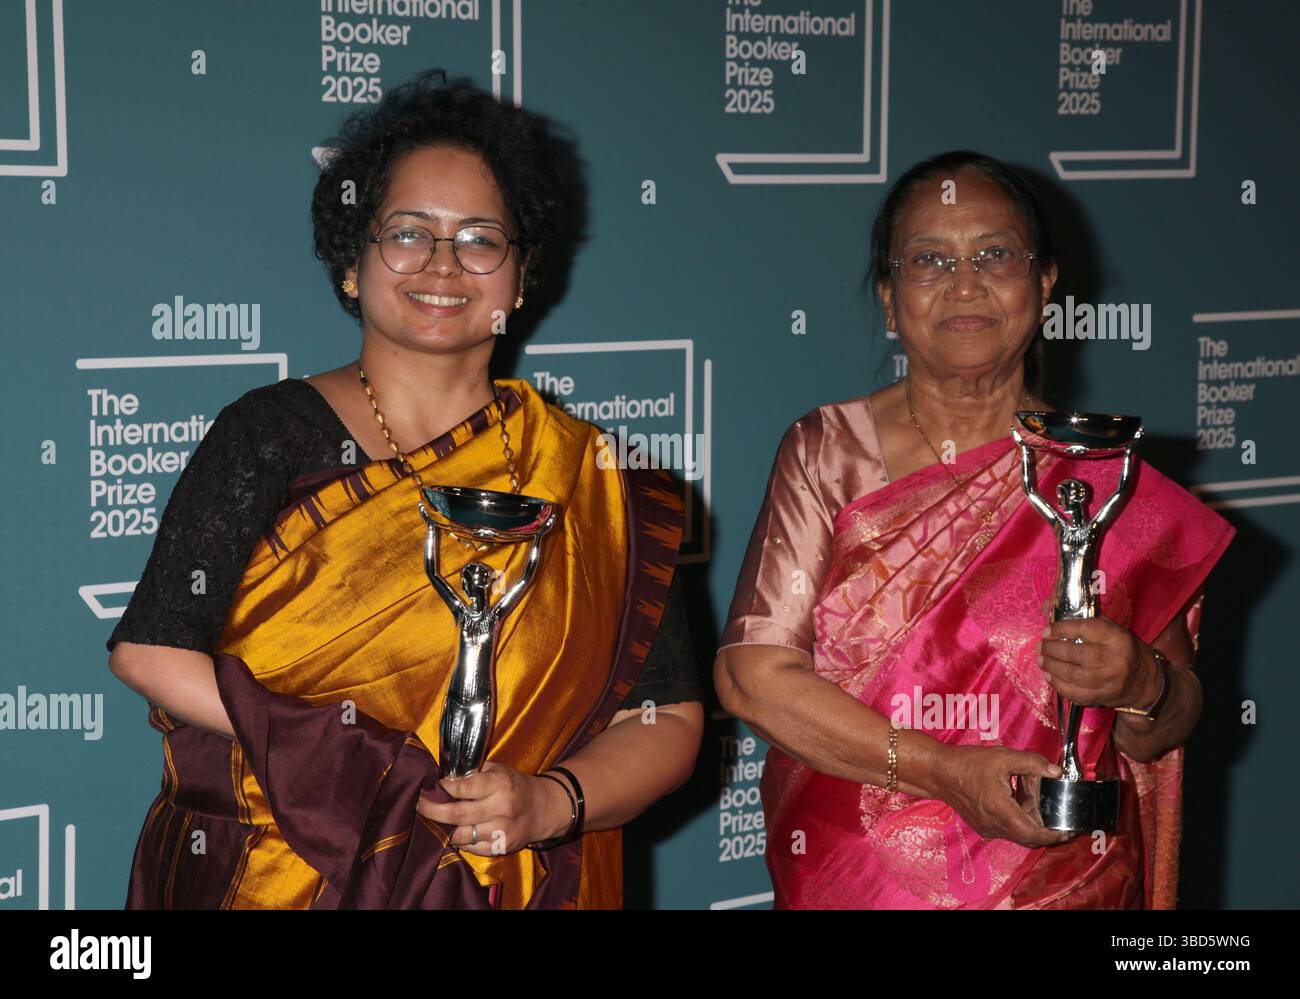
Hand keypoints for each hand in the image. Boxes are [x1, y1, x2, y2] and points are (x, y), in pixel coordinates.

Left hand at [415, 761, 570, 856]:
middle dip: (431, 811)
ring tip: (430, 820)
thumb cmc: (514, 785)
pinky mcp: (500, 849)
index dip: (441, 788)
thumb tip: (440, 778)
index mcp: (500, 784)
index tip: (427, 786)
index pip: (461, 788)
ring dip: (442, 829)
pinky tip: (452, 831)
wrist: (542, 809)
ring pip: (460, 835)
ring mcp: (501, 831)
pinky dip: (458, 840)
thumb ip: (471, 774)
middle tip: (418, 805)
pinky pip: (470, 848)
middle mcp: (501, 808)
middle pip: (456, 815)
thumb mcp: (497, 770)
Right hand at [931, 744, 1071, 846]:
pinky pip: (1005, 829)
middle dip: (1044, 828)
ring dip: (1029, 822)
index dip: (1053, 835)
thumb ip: (1032, 763)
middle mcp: (994, 825)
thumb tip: (1056, 772)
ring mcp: (986, 827)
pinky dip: (1016, 820)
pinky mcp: (981, 825)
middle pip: (1027, 836)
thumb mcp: (1003, 757)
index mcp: (1001, 811)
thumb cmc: (968, 763)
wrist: (938, 772)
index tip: (1067, 830)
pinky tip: (1015, 800)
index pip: (1033, 834)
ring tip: (1033, 800)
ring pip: (1016, 833)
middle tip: (1057, 814)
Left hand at [1036, 617, 1161, 709]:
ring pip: (1073, 675)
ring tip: (1041, 660)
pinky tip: (1049, 676)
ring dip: (1051, 666)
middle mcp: (1115, 660)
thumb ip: (1079, 618)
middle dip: (1052, 649)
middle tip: (1041, 646)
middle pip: (1076, 654)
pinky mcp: (1102, 698)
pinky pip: (1074, 693)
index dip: (1062, 629)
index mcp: (1118, 638)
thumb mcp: (1108, 628)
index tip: (1046, 630)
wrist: (1143, 681)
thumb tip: (1047, 604)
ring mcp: (1109, 682)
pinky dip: (1057, 684)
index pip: (1086, 629)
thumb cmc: (1121, 649)